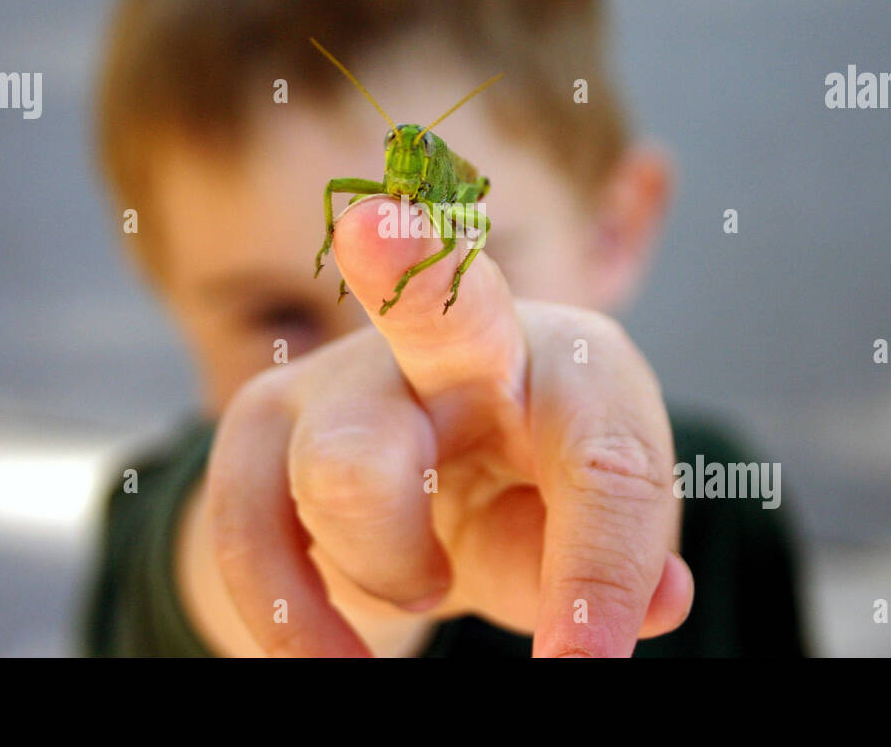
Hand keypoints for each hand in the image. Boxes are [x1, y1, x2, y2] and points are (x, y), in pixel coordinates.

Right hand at [192, 196, 692, 656]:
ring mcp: (351, 371)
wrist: (427, 466)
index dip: (600, 570)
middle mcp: (464, 342)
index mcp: (571, 364)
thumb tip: (643, 613)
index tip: (584, 666)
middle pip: (437, 305)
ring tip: (427, 582)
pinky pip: (247, 529)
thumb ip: (604, 561)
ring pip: (346, 471)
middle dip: (414, 272)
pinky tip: (329, 659)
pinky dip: (289, 616)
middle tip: (376, 225)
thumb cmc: (527, 491)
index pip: (603, 462)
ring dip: (391, 566)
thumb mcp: (574, 526)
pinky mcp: (266, 419)